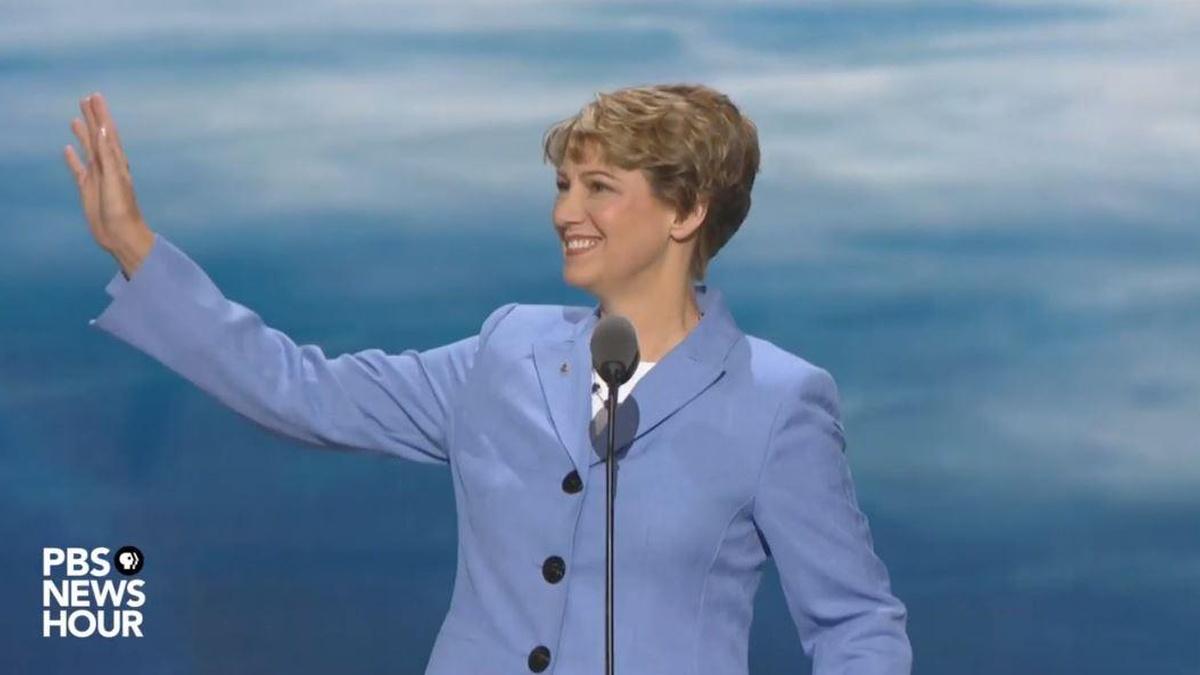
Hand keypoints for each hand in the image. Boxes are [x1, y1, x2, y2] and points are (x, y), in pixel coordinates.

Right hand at [64, 92, 154, 277]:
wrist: (122, 236)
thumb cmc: (122, 209)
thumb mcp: (114, 180)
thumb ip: (108, 155)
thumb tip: (104, 130)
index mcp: (117, 162)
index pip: (108, 132)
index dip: (101, 114)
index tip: (95, 96)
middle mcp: (108, 166)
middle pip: (98, 136)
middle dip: (93, 118)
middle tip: (86, 99)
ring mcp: (98, 177)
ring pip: (88, 149)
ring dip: (83, 134)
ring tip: (76, 119)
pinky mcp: (88, 189)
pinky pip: (79, 169)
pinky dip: (73, 158)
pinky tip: (67, 150)